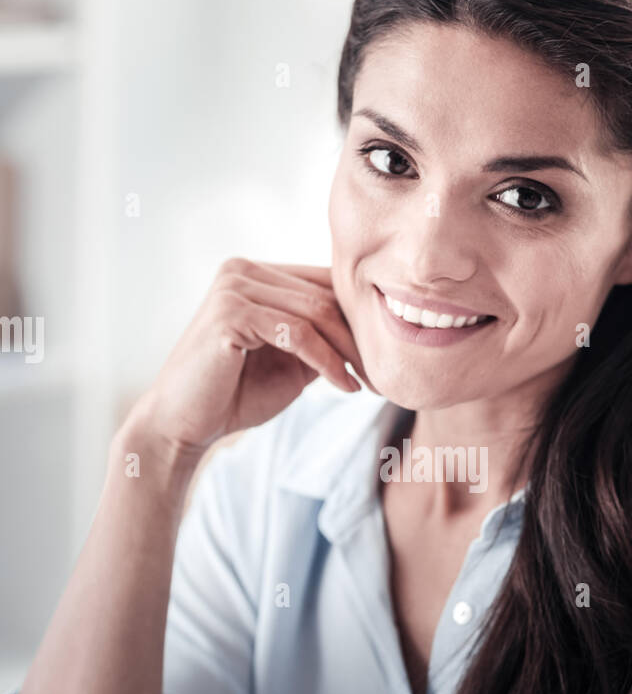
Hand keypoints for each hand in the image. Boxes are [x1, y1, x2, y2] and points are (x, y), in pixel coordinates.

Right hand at [131, 259, 373, 457]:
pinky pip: (297, 332)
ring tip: (369, 383)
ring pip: (315, 312)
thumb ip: (322, 338)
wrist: (182, 424)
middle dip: (360, 338)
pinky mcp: (230, 311)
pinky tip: (345, 386)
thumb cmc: (235, 395)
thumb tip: (374, 330)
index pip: (323, 284)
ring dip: (349, 352)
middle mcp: (242, 269)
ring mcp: (233, 286)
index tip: (386, 359)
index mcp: (255, 274)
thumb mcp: (291, 362)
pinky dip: (328, 360)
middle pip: (324, 295)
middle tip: (386, 375)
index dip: (358, 320)